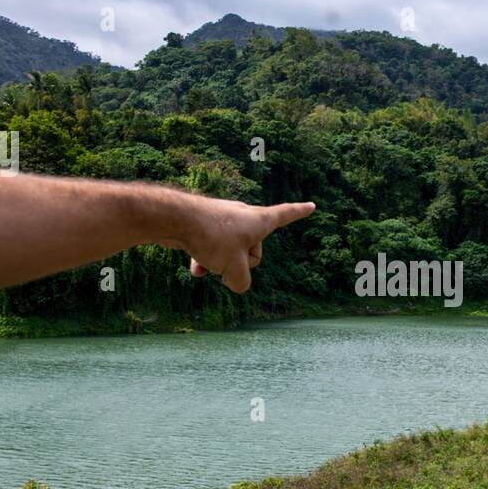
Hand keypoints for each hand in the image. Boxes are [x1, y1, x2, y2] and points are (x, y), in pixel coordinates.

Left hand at [163, 195, 315, 292]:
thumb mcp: (235, 270)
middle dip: (240, 263)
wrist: (175, 219)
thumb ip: (242, 282)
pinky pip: (213, 249)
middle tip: (225, 260)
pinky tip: (194, 268)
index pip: (286, 215)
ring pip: (230, 252)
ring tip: (205, 264)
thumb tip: (235, 282)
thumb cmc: (212, 238)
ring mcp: (224, 219)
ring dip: (220, 263)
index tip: (312, 205)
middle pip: (253, 249)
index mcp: (259, 221)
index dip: (300, 212)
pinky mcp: (206, 225)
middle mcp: (244, 216)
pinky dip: (205, 259)